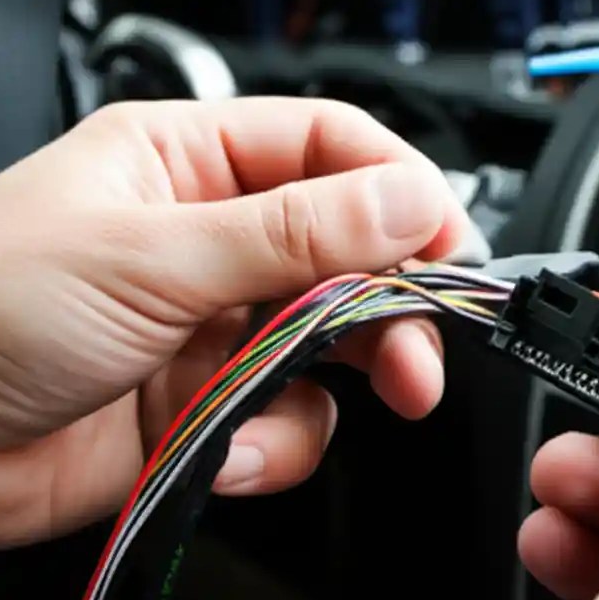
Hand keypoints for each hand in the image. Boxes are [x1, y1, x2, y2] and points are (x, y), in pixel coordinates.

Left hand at [0, 98, 468, 548]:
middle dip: (392, 305)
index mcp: (188, 163)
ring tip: (340, 407)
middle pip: (353, 253)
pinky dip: (280, 443)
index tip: (447, 251)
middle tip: (417, 354)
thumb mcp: (151, 256)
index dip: (402, 193)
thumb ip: (294, 231)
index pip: (333, 150)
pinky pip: (294, 417)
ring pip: (336, 342)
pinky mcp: (212, 403)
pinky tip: (233, 449)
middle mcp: (213, 238)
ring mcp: (216, 324)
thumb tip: (410, 200)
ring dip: (349, 382)